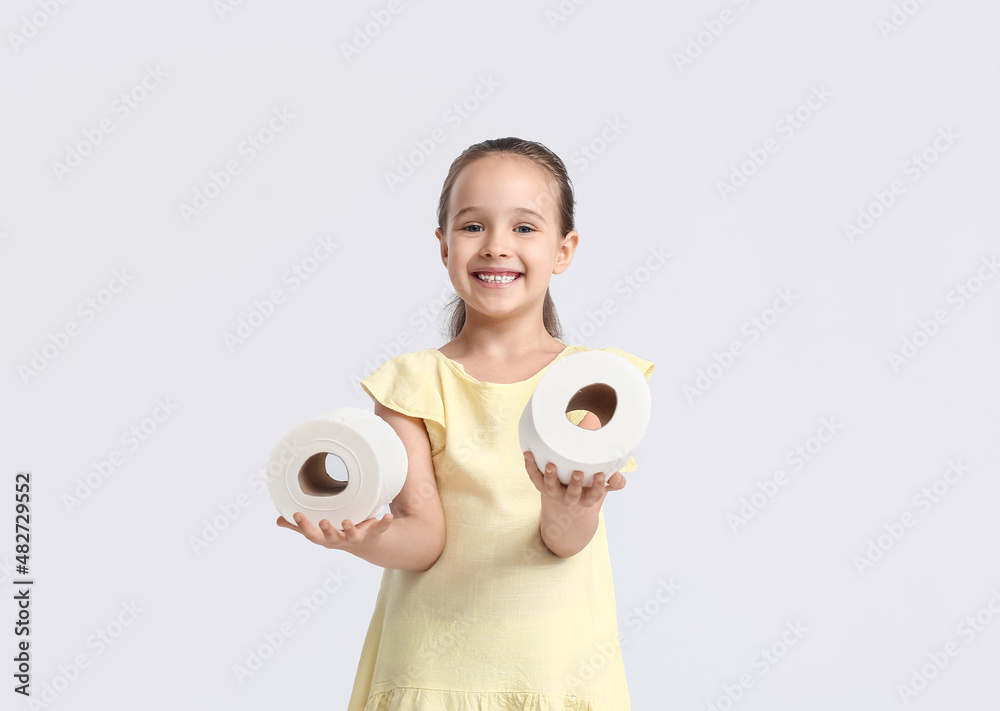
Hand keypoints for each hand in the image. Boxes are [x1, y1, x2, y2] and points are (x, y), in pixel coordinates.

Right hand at [276, 511, 393, 549]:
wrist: (370, 546)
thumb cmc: (340, 535)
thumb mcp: (319, 531)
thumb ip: (299, 526)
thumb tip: (278, 519)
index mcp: (327, 539)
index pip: (312, 534)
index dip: (303, 526)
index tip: (296, 514)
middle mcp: (342, 540)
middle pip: (332, 538)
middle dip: (327, 531)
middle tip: (323, 522)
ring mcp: (359, 537)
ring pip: (354, 536)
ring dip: (351, 529)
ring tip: (349, 522)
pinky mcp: (375, 533)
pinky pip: (380, 528)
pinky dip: (384, 523)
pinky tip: (387, 515)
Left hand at [523, 450, 625, 508]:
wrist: (564, 499)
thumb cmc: (588, 486)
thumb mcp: (602, 486)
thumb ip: (614, 481)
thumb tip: (618, 476)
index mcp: (586, 498)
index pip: (594, 495)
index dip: (598, 487)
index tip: (600, 475)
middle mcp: (569, 498)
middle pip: (572, 495)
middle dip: (574, 485)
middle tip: (577, 473)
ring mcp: (554, 492)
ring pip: (550, 488)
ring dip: (550, 477)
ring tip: (550, 466)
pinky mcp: (541, 485)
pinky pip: (534, 477)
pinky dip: (530, 466)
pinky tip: (528, 453)